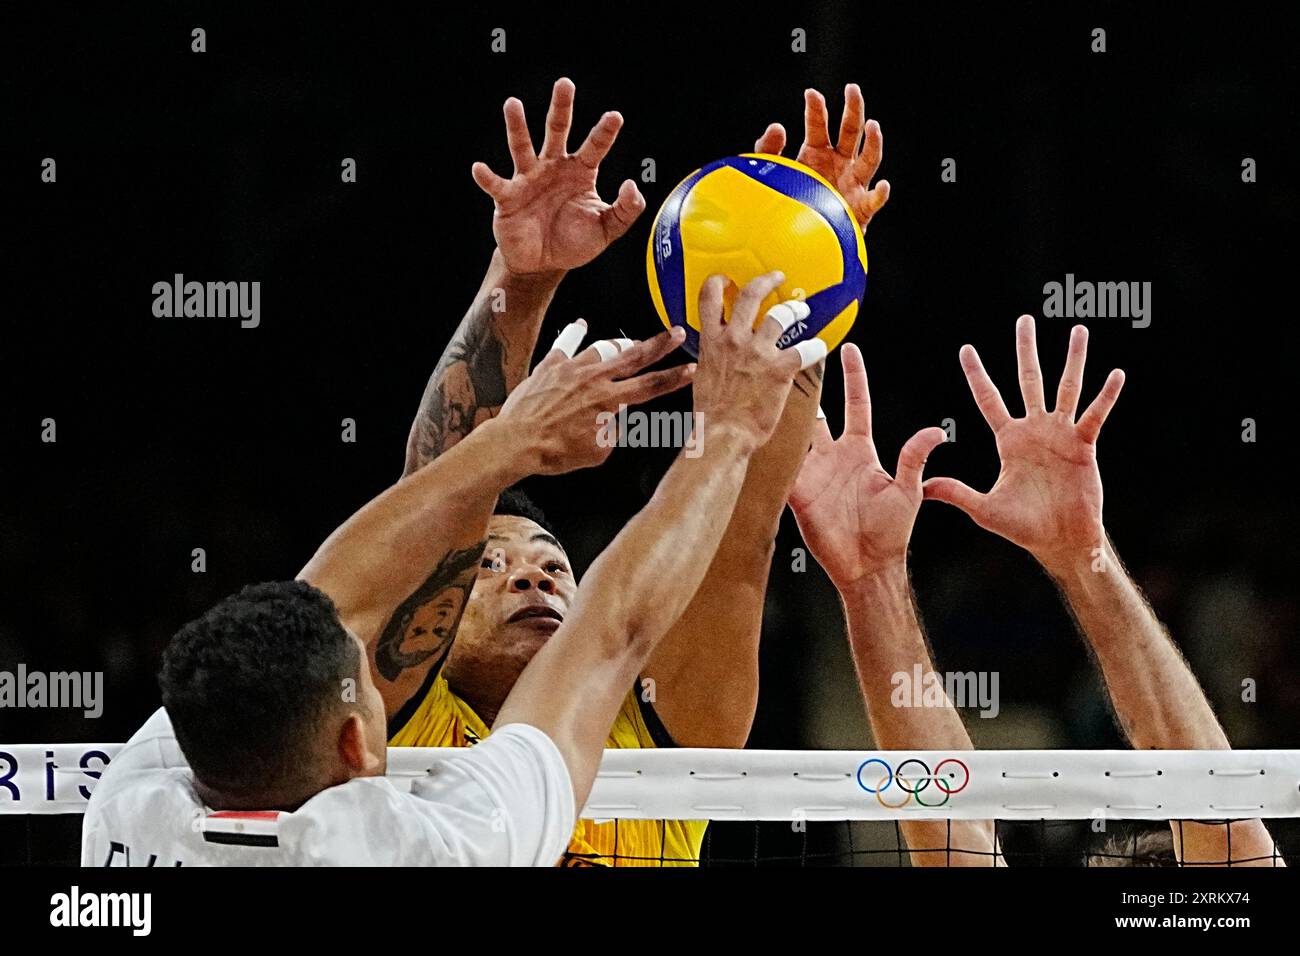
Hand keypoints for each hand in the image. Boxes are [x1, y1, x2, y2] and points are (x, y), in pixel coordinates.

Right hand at [472, 78, 644, 275]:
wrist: (543, 264)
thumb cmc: (574, 242)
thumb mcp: (606, 229)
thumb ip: (625, 210)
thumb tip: (631, 185)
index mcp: (580, 171)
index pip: (595, 147)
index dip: (604, 132)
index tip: (615, 117)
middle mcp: (553, 167)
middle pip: (557, 131)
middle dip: (561, 108)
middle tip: (565, 84)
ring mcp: (528, 179)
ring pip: (522, 146)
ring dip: (517, 126)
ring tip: (513, 104)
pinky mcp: (508, 197)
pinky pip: (496, 184)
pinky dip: (487, 177)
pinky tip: (479, 168)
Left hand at [498, 324, 692, 473]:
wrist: (515, 442)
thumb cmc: (554, 452)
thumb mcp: (596, 453)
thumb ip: (613, 432)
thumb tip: (619, 419)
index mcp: (609, 402)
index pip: (651, 386)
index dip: (674, 378)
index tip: (691, 368)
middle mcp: (594, 379)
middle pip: (634, 356)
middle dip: (659, 344)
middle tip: (676, 332)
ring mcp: (571, 368)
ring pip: (603, 348)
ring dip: (619, 344)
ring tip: (630, 343)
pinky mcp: (550, 365)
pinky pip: (566, 344)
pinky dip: (575, 334)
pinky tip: (581, 325)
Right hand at [691, 273, 825, 451]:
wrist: (722, 435)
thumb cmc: (711, 416)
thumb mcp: (702, 379)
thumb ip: (712, 361)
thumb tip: (713, 361)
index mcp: (712, 342)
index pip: (709, 299)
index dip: (718, 283)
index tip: (725, 279)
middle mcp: (734, 340)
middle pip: (750, 295)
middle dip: (766, 281)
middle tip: (777, 277)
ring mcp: (757, 352)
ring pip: (780, 314)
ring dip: (794, 308)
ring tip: (802, 309)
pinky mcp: (779, 368)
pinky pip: (805, 349)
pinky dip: (816, 347)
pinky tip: (820, 347)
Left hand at [755, 84, 889, 232]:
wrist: (797, 238)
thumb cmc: (788, 202)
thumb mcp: (773, 172)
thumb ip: (768, 150)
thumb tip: (777, 126)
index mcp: (816, 152)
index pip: (818, 125)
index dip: (816, 109)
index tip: (811, 94)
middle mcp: (839, 163)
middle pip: (850, 132)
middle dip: (853, 109)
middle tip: (852, 89)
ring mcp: (852, 183)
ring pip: (869, 159)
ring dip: (873, 142)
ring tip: (872, 126)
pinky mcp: (860, 208)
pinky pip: (873, 201)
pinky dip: (880, 194)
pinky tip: (882, 186)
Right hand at [789, 344, 945, 587]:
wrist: (868, 566)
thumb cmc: (891, 531)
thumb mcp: (908, 490)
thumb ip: (914, 458)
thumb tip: (936, 432)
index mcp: (861, 451)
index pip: (856, 404)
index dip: (854, 377)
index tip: (849, 349)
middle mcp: (834, 457)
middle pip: (816, 413)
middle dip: (804, 388)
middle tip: (790, 360)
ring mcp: (813, 474)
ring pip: (793, 436)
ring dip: (781, 416)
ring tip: (767, 390)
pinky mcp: (796, 494)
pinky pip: (780, 469)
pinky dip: (769, 455)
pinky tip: (757, 436)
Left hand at [923, 316, 1125, 571]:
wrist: (1059, 542)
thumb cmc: (1023, 526)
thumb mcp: (983, 508)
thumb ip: (955, 493)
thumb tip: (922, 487)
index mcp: (1008, 440)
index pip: (988, 399)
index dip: (977, 374)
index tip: (966, 348)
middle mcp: (1034, 430)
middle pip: (1028, 381)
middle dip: (1025, 351)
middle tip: (1023, 320)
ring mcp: (1061, 435)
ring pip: (1066, 388)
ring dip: (1073, 360)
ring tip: (1078, 330)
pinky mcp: (1084, 446)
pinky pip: (1095, 416)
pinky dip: (1105, 396)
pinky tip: (1115, 374)